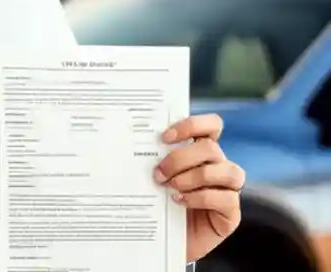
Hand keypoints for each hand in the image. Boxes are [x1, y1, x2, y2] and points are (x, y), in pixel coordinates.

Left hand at [155, 114, 244, 262]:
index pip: (211, 125)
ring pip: (225, 170)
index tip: (164, 137)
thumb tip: (133, 143)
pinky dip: (200, 197)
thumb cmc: (159, 203)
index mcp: (202, 152)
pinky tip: (180, 201)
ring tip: (170, 187)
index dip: (191, 125)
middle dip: (181, 158)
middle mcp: (219, 166)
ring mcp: (229, 189)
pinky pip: (226, 197)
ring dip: (193, 177)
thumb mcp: (154, 178)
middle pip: (211, 148)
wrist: (165, 240)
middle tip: (159, 172)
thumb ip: (154, 160)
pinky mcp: (232, 212)